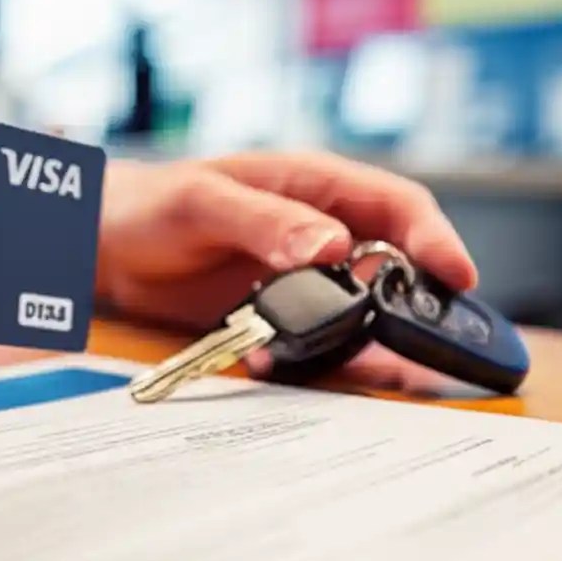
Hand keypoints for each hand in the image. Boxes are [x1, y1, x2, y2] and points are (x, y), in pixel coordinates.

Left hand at [96, 153, 476, 388]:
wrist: (103, 246)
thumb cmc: (152, 203)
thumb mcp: (205, 202)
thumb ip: (267, 221)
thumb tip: (332, 245)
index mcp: (314, 187)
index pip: (396, 205)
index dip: (436, 238)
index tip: (458, 275)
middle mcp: (319, 233)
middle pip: (395, 265)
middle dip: (423, 301)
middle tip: (440, 339)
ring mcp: (301, 279)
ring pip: (363, 312)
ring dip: (376, 342)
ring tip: (391, 373)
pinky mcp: (277, 317)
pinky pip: (318, 344)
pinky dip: (321, 364)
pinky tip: (300, 373)